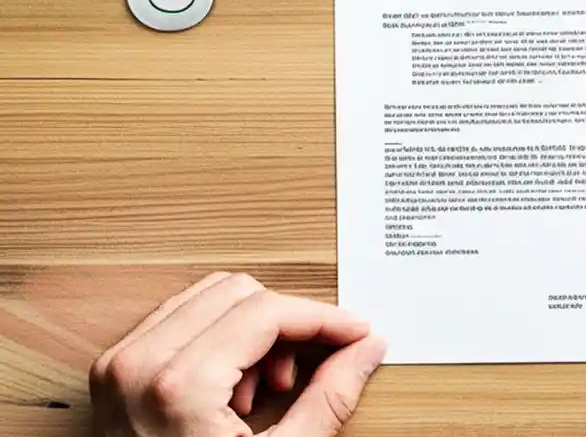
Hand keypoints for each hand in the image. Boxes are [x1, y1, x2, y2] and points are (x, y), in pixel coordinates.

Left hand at [90, 272, 385, 436]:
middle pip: (238, 293)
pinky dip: (218, 338)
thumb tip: (365, 351)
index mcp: (178, 388)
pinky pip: (178, 319)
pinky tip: (233, 386)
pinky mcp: (113, 371)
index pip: (265, 312)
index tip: (353, 332)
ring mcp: (118, 365)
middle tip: (304, 370)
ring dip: (251, 329)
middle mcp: (138, 365)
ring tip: (264, 386)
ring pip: (207, 298)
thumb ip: (328, 400)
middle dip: (286, 324)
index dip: (321, 318)